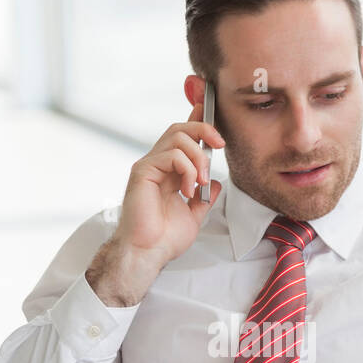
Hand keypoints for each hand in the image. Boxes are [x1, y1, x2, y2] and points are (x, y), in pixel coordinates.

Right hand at [87, 101, 224, 306]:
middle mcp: (156, 164)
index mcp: (168, 171)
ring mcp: (148, 166)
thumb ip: (204, 197)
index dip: (196, 119)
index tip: (210, 109)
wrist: (148, 253)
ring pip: (177, 137)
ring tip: (200, 181)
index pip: (182, 137)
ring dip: (198, 157)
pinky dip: (187, 169)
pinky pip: (171, 155)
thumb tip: (215, 182)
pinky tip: (187, 189)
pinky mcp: (142, 172)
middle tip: (220, 144)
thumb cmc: (164, 239)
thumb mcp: (194, 215)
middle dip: (204, 129)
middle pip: (180, 129)